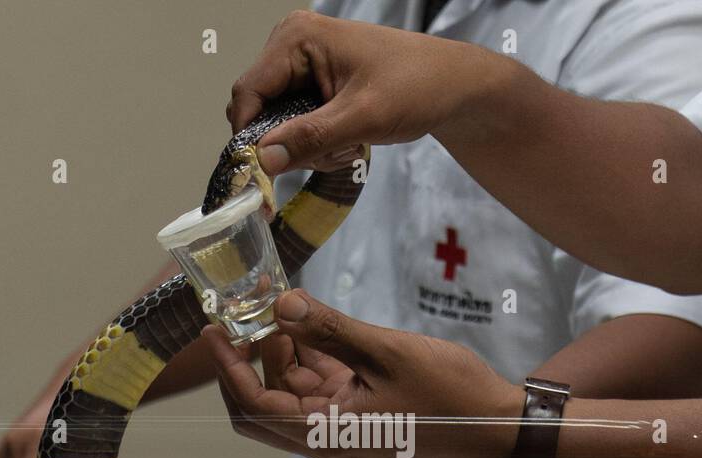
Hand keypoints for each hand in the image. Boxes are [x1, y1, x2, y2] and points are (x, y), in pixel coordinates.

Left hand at [202, 289, 520, 457]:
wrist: (501, 430)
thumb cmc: (452, 397)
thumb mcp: (387, 353)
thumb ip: (329, 329)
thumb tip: (280, 304)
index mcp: (326, 435)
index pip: (254, 407)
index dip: (228, 370)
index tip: (214, 330)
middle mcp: (327, 440)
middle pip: (263, 405)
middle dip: (247, 361)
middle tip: (240, 315)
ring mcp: (345, 430)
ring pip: (291, 393)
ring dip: (279, 354)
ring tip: (277, 305)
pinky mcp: (362, 417)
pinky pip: (321, 389)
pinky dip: (309, 358)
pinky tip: (309, 322)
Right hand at [227, 10, 503, 174]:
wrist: (453, 87)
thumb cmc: (416, 88)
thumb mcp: (362, 117)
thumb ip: (310, 138)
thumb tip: (263, 160)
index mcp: (297, 38)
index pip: (248, 93)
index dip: (252, 136)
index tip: (266, 175)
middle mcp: (291, 46)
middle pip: (262, 111)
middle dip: (292, 143)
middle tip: (334, 152)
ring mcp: (302, 66)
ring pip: (279, 125)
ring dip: (309, 148)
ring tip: (350, 144)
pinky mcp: (314, 85)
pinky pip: (297, 125)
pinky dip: (318, 143)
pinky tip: (349, 141)